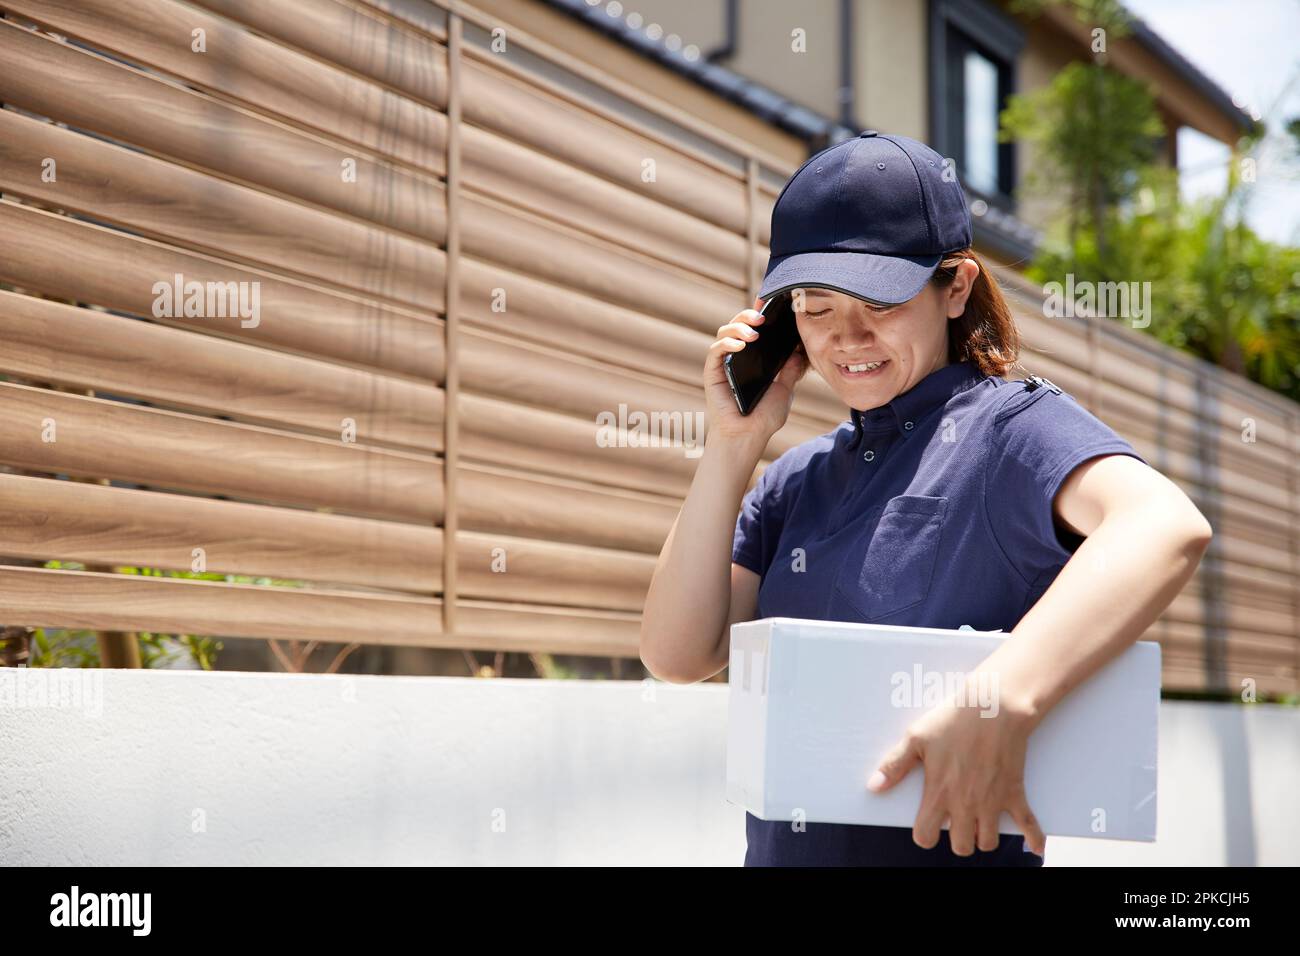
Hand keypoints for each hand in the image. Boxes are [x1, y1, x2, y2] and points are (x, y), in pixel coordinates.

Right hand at [702, 297, 807, 449]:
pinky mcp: (712, 372)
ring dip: (739, 327)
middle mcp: (737, 356)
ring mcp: (723, 362)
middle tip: (762, 315)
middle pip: (738, 323)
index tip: (771, 299)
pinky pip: (716, 350)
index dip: (760, 311)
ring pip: (725, 332)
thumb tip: (800, 348)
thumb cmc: (764, 417)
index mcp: (753, 357)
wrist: (747, 437)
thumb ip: (790, 369)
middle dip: (749, 314)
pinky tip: (741, 346)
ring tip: (754, 335)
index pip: (756, 328)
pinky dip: (728, 344)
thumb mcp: (785, 389)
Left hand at [866, 676, 1046, 855]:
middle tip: (954, 823)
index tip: (926, 824)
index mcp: (940, 793)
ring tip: (977, 824)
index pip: (927, 836)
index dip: (924, 835)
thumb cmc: (954, 720)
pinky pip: (1029, 824)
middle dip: (956, 839)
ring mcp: (993, 801)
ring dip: (983, 837)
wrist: (994, 707)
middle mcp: (966, 803)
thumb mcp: (916, 738)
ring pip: (989, 842)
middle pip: (961, 845)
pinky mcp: (1014, 792)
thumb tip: (874, 786)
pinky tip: (1036, 847)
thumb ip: (895, 765)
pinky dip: (1034, 837)